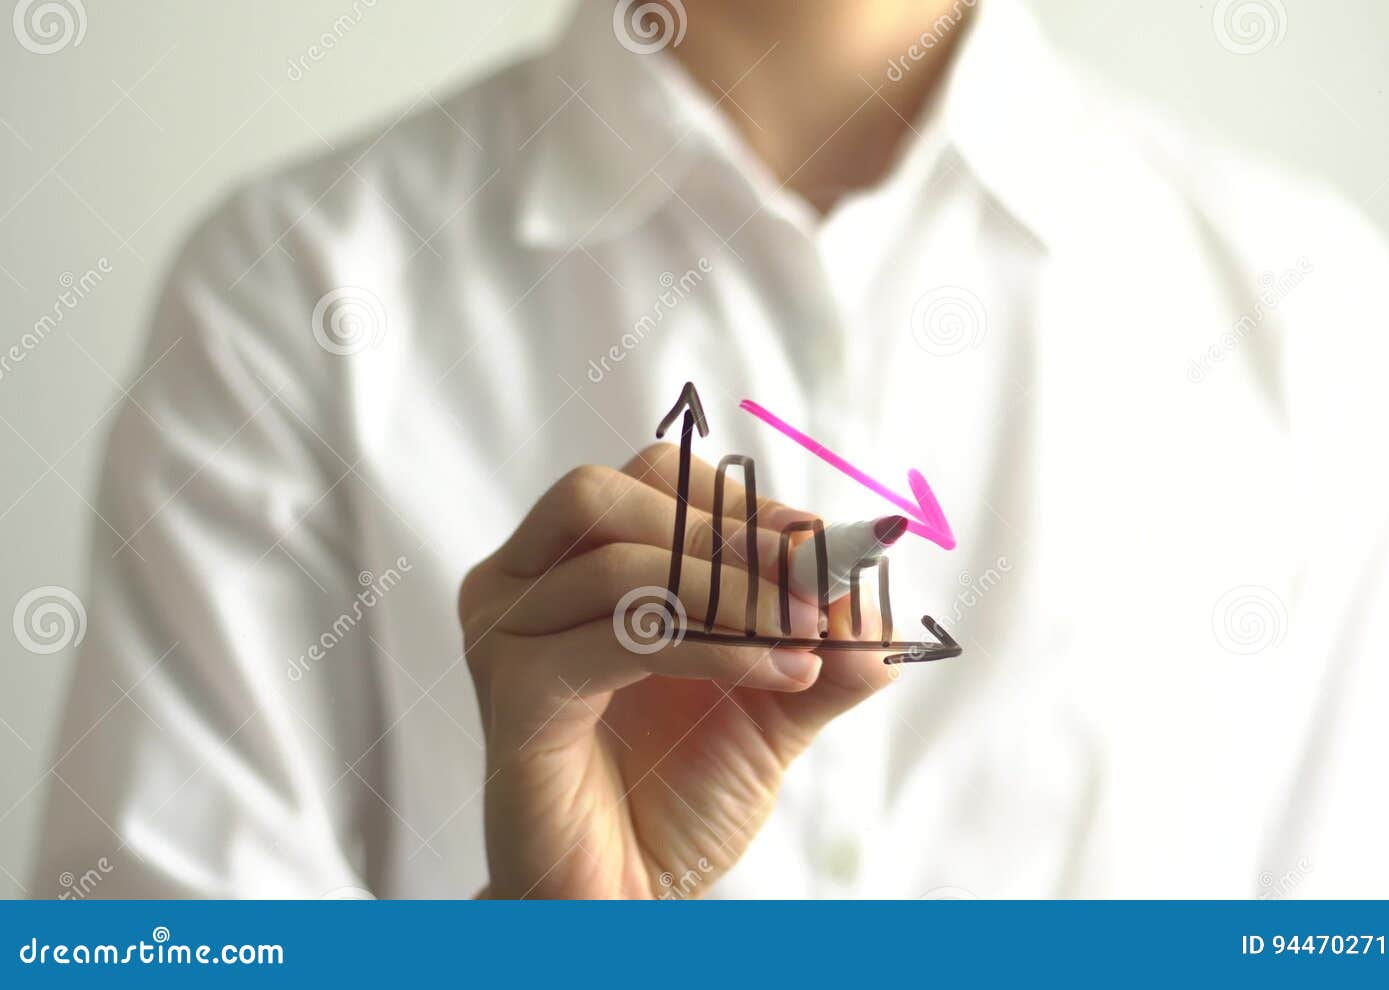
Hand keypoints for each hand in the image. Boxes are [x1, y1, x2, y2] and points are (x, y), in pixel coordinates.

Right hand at [460, 443, 893, 897]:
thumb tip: (877, 585)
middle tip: (811, 591)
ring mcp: (507, 631)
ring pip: (618, 562)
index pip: (656, 478)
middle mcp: (526, 582)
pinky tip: (781, 676)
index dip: (747, 507)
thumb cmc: (680, 793)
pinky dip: (717, 646)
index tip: (825, 554)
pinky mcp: (515, 690)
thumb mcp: (776, 703)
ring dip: (733, 593)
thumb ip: (828, 642)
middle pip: (614, 494)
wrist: (624, 898)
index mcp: (577, 563)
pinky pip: (621, 638)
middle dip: (729, 536)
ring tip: (804, 643)